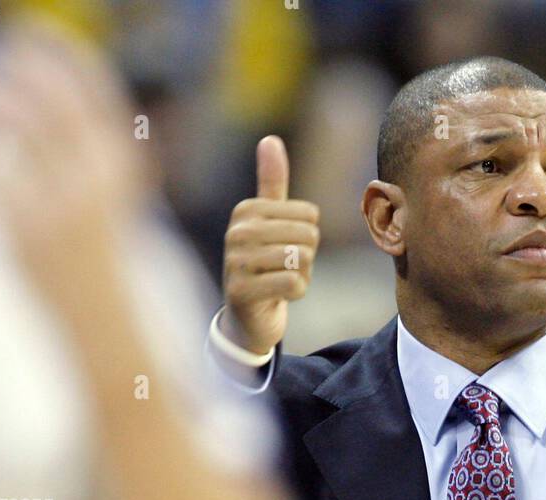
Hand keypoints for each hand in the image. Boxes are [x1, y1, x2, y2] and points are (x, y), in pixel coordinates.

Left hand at [0, 21, 151, 333]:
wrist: (102, 323)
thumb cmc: (101, 251)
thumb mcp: (108, 191)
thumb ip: (88, 142)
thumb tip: (42, 78)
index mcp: (119, 166)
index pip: (89, 85)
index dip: (57, 50)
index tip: (31, 36)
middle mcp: (90, 180)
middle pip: (44, 97)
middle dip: (14, 70)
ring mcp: (54, 204)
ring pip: (8, 125)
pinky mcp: (19, 230)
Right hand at [221, 136, 319, 355]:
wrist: (247, 314)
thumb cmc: (263, 262)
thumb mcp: (267, 221)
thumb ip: (271, 183)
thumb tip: (269, 139)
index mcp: (246, 210)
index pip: (309, 214)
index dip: (308, 236)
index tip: (285, 247)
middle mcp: (237, 232)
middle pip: (308, 236)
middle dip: (307, 257)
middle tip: (285, 267)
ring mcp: (236, 263)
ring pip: (302, 260)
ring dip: (302, 275)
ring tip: (281, 279)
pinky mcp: (242, 292)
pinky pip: (293, 285)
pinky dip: (296, 292)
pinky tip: (280, 295)